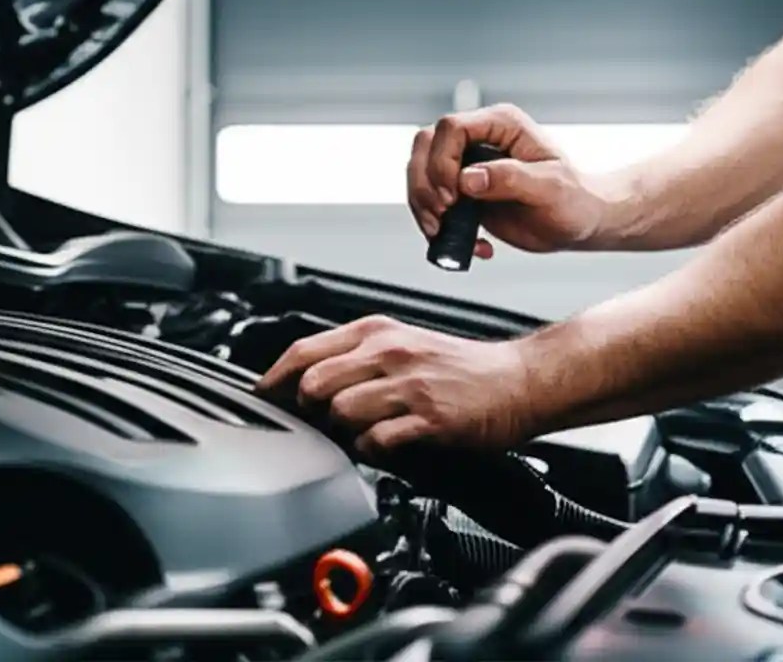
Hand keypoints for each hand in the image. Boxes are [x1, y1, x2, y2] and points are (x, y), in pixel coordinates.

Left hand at [254, 315, 537, 457]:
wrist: (517, 380)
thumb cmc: (459, 368)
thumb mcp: (402, 345)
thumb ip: (356, 358)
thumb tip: (305, 382)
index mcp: (376, 332)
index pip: (303, 351)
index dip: (274, 379)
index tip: (265, 398)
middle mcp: (389, 353)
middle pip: (313, 383)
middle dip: (308, 409)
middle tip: (322, 421)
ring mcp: (409, 385)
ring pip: (340, 413)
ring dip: (342, 432)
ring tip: (362, 433)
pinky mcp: (429, 418)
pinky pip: (377, 441)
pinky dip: (372, 451)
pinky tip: (386, 446)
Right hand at [408, 104, 608, 257]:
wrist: (577, 223)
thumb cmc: (574, 201)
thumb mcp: (550, 188)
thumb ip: (510, 178)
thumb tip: (468, 178)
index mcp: (502, 125)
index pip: (452, 128)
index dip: (443, 160)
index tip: (454, 194)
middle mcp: (480, 139)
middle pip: (425, 145)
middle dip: (424, 184)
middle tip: (441, 214)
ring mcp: (467, 164)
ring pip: (419, 172)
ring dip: (423, 205)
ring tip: (444, 231)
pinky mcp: (462, 191)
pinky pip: (430, 200)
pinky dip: (436, 224)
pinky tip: (467, 242)